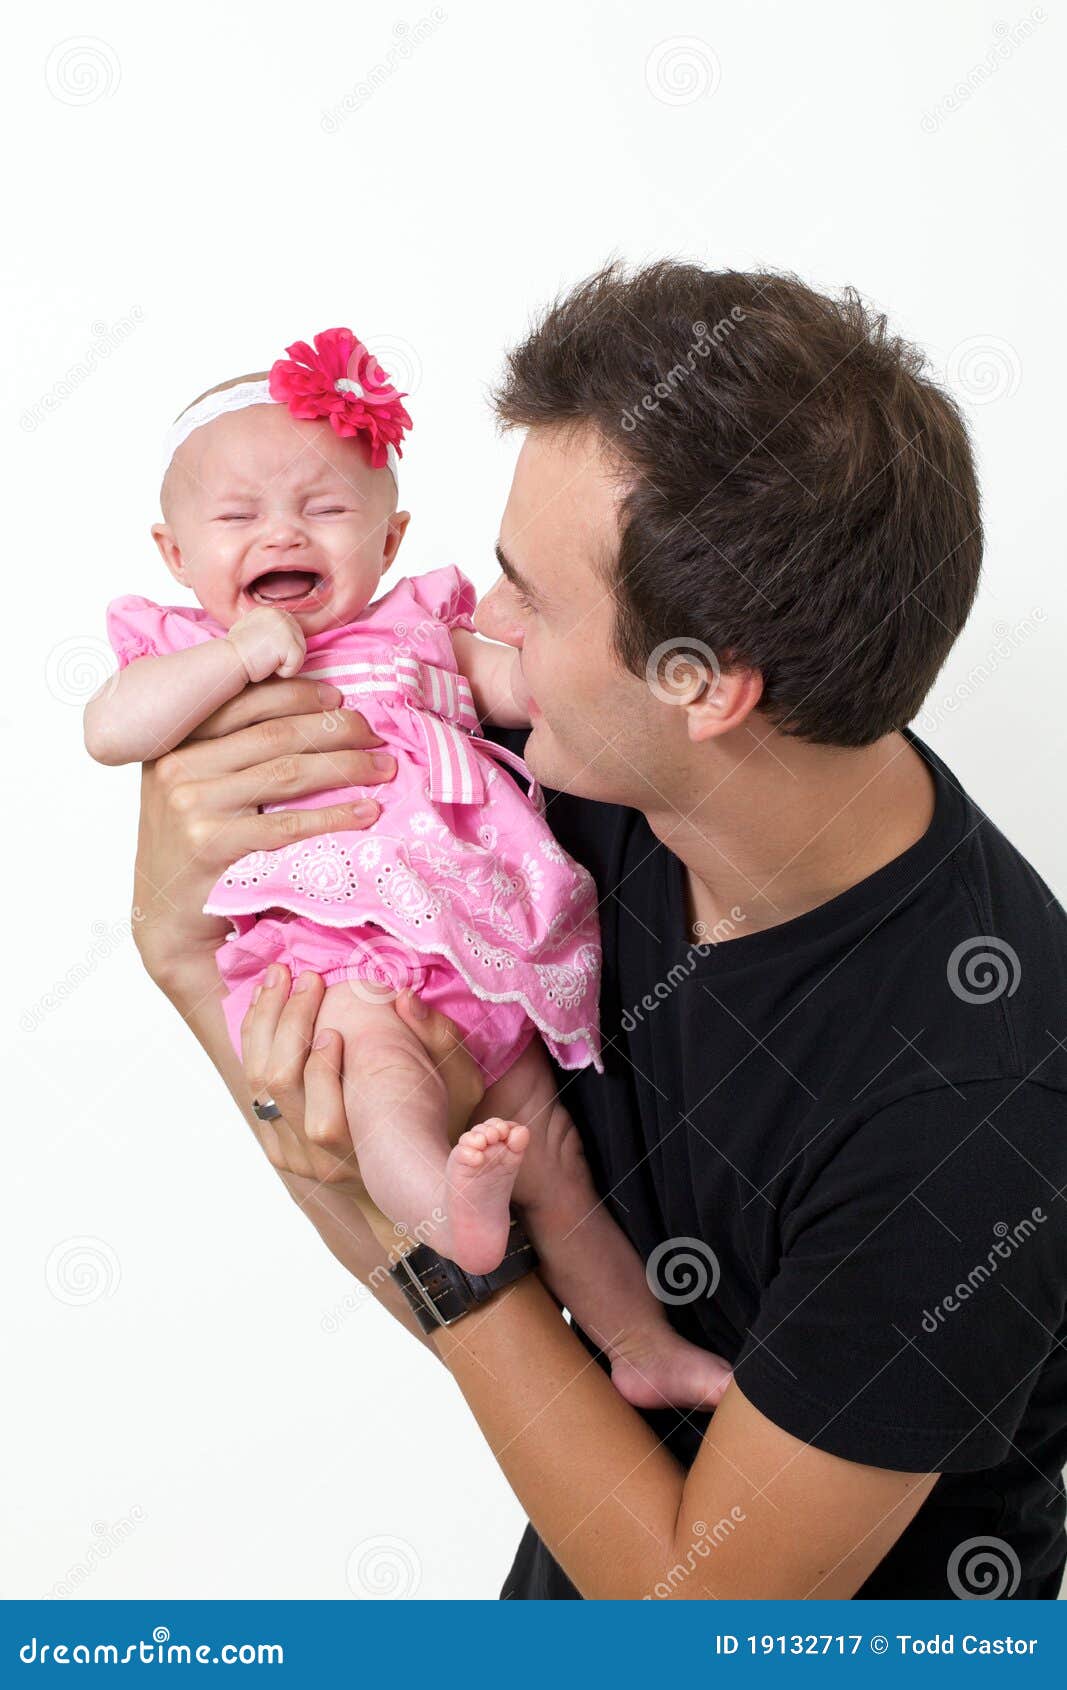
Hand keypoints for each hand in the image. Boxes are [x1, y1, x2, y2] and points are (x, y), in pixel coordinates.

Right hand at [133, 677, 395, 992]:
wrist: (165, 917)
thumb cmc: (191, 847)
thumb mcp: (191, 785)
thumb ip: (228, 749)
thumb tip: (308, 712)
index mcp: (174, 741)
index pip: (245, 701)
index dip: (298, 694)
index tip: (338, 699)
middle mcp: (178, 766)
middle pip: (275, 734)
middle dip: (335, 730)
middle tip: (375, 736)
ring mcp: (192, 805)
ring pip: (287, 772)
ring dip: (346, 767)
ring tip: (383, 769)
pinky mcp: (212, 845)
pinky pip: (288, 824)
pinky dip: (334, 816)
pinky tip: (366, 812)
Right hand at [227, 606, 306, 681]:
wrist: (228, 661)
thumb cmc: (235, 653)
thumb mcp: (251, 632)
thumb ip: (268, 632)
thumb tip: (280, 640)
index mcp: (271, 611)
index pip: (290, 633)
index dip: (278, 648)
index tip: (260, 651)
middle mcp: (281, 615)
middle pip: (299, 643)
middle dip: (283, 656)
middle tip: (261, 657)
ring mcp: (286, 627)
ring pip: (299, 654)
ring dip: (282, 664)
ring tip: (263, 660)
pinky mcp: (289, 643)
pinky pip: (296, 665)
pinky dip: (283, 672)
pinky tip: (266, 665)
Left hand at [240, 971, 485, 1214]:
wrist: (411, 1172)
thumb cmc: (441, 1122)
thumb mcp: (459, 1085)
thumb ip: (438, 1039)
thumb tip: (404, 996)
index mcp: (366, 1155)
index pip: (324, 1123)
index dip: (319, 1073)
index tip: (332, 1028)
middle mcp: (321, 1162)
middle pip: (281, 1088)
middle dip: (288, 1023)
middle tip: (307, 978)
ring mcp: (294, 1155)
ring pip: (259, 1084)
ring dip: (264, 1022)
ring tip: (278, 977)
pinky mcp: (278, 1144)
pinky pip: (252, 1089)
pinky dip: (253, 1041)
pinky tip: (263, 1006)